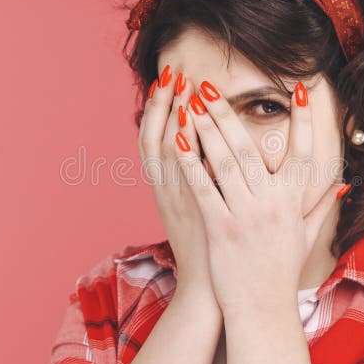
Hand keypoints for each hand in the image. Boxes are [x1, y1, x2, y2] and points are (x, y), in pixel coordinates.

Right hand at [138, 66, 215, 293]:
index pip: (152, 142)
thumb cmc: (211, 252)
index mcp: (166, 192)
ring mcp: (181, 201)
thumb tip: (211, 152)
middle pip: (157, 139)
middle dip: (163, 104)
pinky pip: (188, 173)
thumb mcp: (199, 213)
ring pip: (169, 150)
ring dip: (175, 115)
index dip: (156, 112)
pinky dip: (186, 146)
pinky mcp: (198, 210)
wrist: (210, 292)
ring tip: (184, 85)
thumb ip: (204, 182)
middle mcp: (167, 192)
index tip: (165, 82)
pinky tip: (194, 121)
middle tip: (172, 71)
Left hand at [174, 78, 346, 313]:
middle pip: (251, 148)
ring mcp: (246, 215)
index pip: (304, 152)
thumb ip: (321, 207)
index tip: (301, 89)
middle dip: (229, 114)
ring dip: (208, 129)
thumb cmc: (282, 271)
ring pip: (226, 162)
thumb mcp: (308, 237)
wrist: (262, 310)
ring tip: (193, 103)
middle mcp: (273, 203)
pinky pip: (204, 187)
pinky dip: (191, 162)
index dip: (304, 120)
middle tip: (211, 88)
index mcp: (295, 202)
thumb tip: (342, 183)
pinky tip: (178, 139)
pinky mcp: (221, 228)